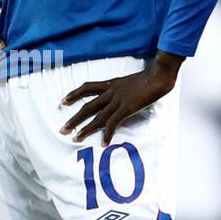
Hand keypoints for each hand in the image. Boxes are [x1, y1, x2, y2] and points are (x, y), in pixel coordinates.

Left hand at [61, 51, 183, 144]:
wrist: (158, 75)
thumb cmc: (148, 78)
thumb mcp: (130, 81)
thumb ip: (123, 89)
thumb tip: (122, 98)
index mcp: (111, 84)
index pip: (87, 88)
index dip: (74, 94)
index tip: (63, 101)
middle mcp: (111, 93)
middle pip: (87, 106)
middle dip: (74, 119)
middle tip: (62, 129)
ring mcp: (118, 101)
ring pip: (97, 117)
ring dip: (85, 129)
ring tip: (75, 139)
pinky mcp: (127, 108)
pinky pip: (113, 123)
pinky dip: (107, 134)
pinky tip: (103, 143)